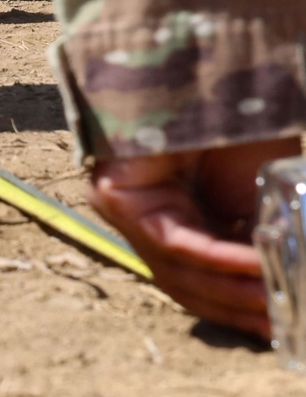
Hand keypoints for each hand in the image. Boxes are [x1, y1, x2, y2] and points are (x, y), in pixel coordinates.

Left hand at [90, 137, 300, 338]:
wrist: (205, 67)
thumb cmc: (231, 122)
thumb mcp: (252, 192)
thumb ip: (255, 235)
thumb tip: (275, 279)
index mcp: (169, 214)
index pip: (196, 278)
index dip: (237, 308)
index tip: (277, 329)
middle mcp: (140, 216)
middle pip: (185, 283)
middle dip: (236, 308)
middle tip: (280, 326)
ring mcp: (124, 208)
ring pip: (178, 270)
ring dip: (233, 290)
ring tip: (276, 302)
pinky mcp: (116, 196)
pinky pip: (173, 242)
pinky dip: (219, 259)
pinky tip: (256, 268)